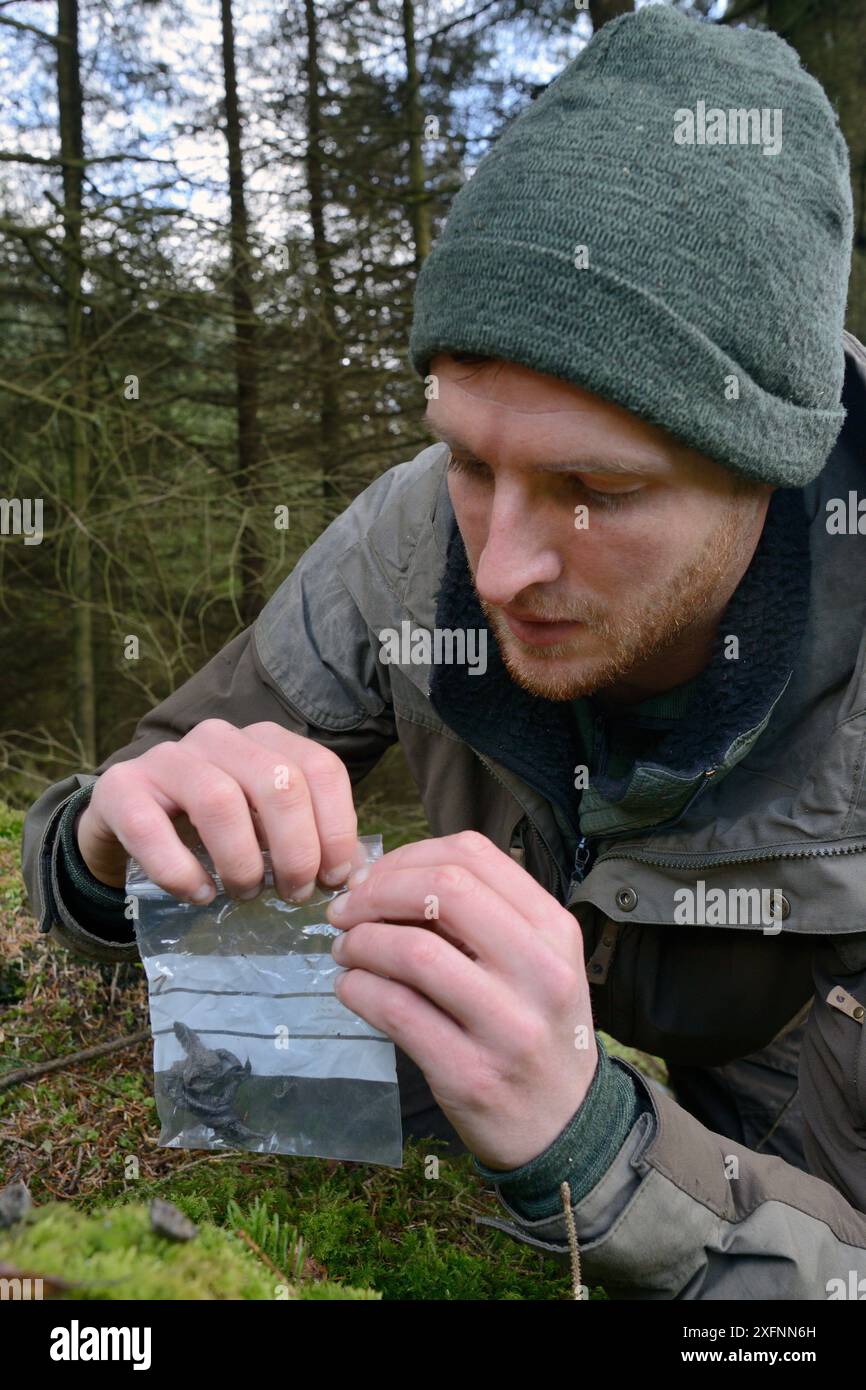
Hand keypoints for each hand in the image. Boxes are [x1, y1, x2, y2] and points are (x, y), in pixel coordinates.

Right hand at [76, 719, 363, 903]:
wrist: (128, 824)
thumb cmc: (213, 829)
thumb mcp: (267, 828)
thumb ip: (311, 842)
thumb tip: (357, 877)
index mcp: (265, 739)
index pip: (320, 769)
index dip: (337, 828)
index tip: (335, 879)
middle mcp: (220, 737)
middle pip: (278, 782)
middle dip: (297, 850)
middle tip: (293, 894)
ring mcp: (167, 757)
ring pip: (219, 800)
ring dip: (242, 861)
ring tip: (246, 893)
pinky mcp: (121, 788)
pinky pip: (152, 829)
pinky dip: (181, 871)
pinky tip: (199, 894)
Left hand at [326, 830, 596, 1169]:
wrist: (564, 1126)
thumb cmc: (537, 1028)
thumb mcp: (537, 962)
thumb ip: (481, 917)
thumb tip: (387, 879)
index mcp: (555, 930)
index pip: (473, 856)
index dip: (408, 857)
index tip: (375, 879)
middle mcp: (541, 971)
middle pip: (443, 891)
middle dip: (376, 893)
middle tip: (345, 911)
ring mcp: (508, 1026)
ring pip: (413, 951)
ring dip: (360, 942)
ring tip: (346, 951)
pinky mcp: (469, 1074)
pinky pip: (395, 1011)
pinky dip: (358, 989)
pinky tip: (352, 988)